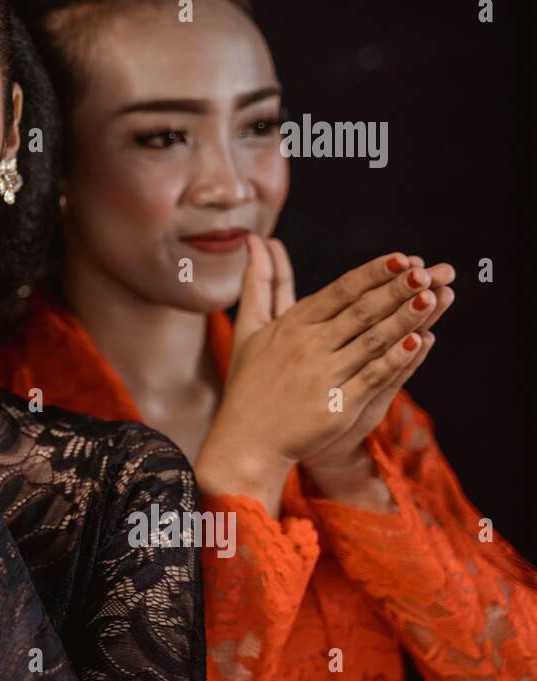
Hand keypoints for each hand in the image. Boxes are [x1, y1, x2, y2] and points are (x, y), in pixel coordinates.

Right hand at [197, 236, 449, 505]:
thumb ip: (259, 282)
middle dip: (396, 289)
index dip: (372, 273)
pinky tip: (420, 341)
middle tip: (427, 269)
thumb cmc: (249, 381)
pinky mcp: (336, 406)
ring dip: (404, 317)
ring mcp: (322, 376)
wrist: (247, 439)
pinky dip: (396, 359)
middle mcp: (307, 346)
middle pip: (360, 311)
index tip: (400, 257)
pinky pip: (372, 377)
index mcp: (291, 325)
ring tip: (433, 296)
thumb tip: (257, 240)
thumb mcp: (250, 327)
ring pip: (371, 340)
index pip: (339, 292)